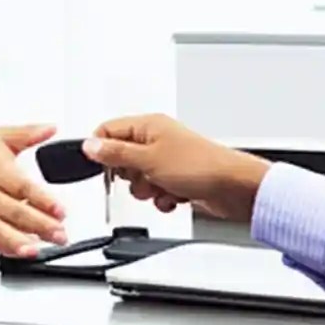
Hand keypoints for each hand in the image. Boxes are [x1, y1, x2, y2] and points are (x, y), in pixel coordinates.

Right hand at [0, 125, 67, 256]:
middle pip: (14, 210)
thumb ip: (25, 134)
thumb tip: (51, 128)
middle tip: (62, 234)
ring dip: (23, 241)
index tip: (61, 210)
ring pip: (0, 229)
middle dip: (40, 225)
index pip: (22, 185)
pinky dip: (5, 245)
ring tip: (42, 248)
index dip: (42, 199)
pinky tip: (21, 250)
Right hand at [83, 114, 270, 222]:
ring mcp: (167, 160)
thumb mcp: (148, 159)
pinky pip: (156, 192)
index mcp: (148, 125)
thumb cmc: (201, 166)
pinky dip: (162, 198)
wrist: (234, 188)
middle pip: (122, 159)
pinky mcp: (177, 180)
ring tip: (163, 186)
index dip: (102, 151)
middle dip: (129, 176)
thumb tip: (90, 145)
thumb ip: (115, 153)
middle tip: (144, 175)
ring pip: (139, 179)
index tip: (106, 167)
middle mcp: (157, 140)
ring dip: (147, 189)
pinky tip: (174, 196)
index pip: (108, 131)